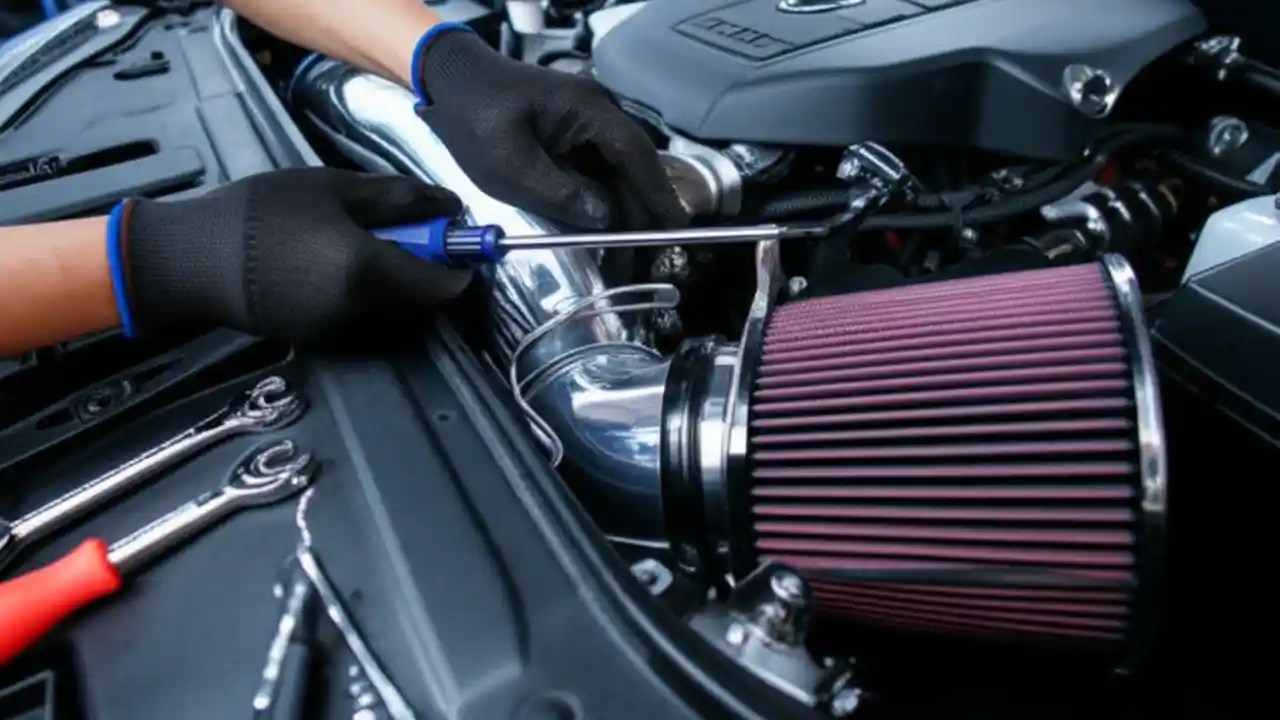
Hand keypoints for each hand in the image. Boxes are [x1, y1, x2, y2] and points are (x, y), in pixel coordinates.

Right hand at [117, 168, 470, 343]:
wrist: (188, 262)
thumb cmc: (258, 213)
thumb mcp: (331, 188)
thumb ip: (397, 199)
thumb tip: (449, 205)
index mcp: (367, 272)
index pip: (445, 287)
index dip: (461, 265)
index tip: (457, 240)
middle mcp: (361, 313)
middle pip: (422, 300)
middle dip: (426, 268)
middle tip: (404, 231)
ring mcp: (340, 333)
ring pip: (395, 311)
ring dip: (397, 281)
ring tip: (358, 243)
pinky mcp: (320, 341)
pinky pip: (365, 318)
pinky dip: (368, 295)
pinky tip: (333, 266)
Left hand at [415, 30, 688, 229]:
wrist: (449, 84)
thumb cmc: (474, 118)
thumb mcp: (511, 165)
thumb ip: (562, 194)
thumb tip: (606, 219)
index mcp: (588, 110)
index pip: (636, 155)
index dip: (658, 194)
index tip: (676, 228)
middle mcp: (596, 114)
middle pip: (631, 168)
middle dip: (641, 213)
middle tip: (646, 256)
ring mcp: (585, 125)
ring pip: (616, 174)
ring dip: (622, 212)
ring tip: (626, 253)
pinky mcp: (571, 137)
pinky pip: (596, 172)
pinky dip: (602, 202)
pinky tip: (604, 231)